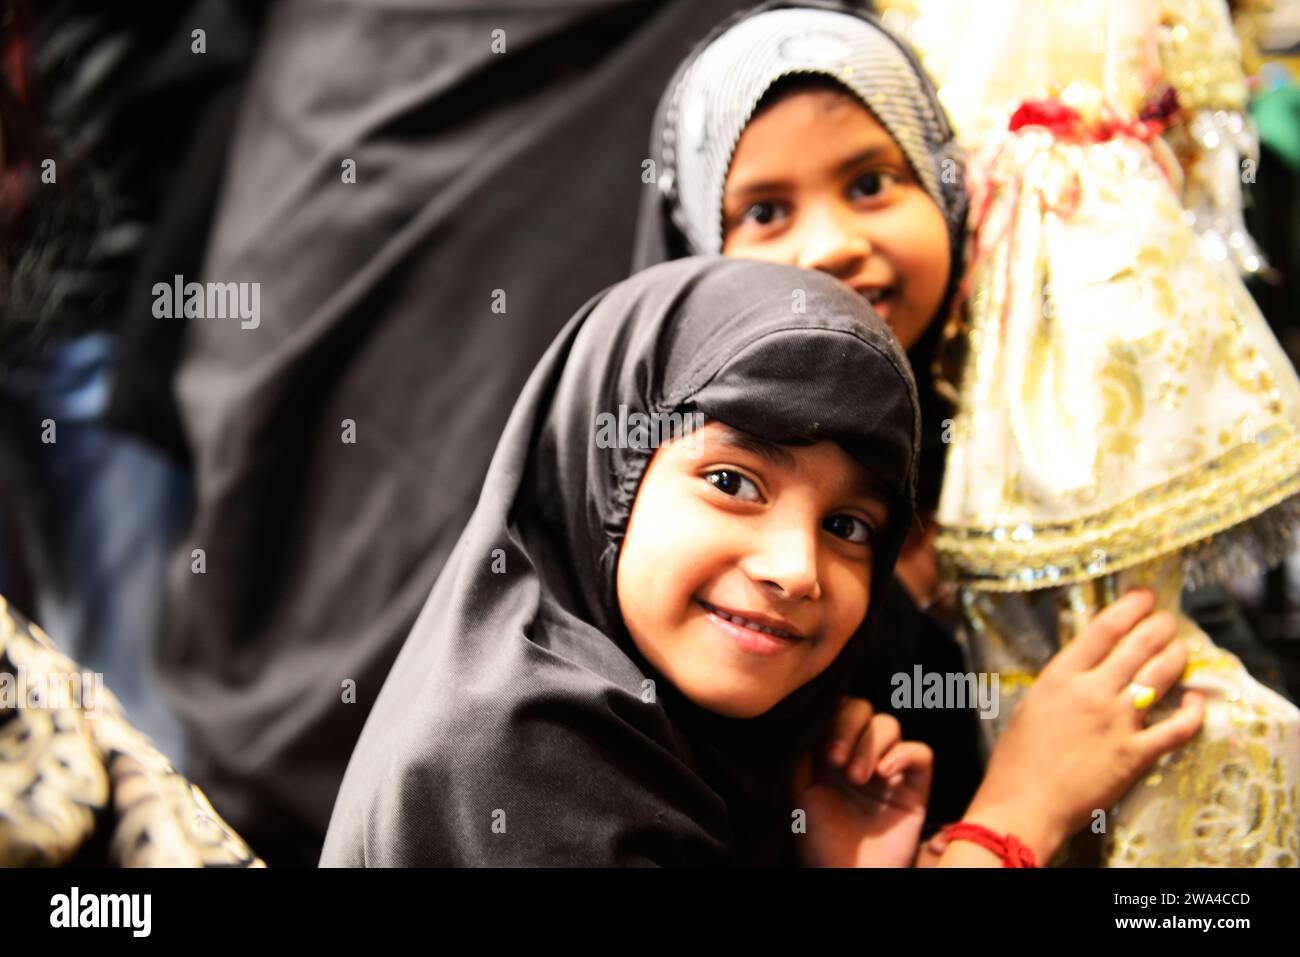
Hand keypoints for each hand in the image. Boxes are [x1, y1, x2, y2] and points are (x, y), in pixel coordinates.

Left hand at [790, 696, 932, 866]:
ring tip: (858, 777)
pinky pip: (922, 752)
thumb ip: (802, 753)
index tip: (824, 753)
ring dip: (872, 744)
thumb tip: (805, 718)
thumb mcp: (800, 792)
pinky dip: (904, 754)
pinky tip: (885, 773)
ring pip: (890, 725)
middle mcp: (861, 754)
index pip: (837, 710)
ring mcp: (889, 768)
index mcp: (832, 751)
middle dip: (850, 727)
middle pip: (864, 709)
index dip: (833, 719)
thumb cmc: (820, 840)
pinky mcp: (915, 787)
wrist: (847, 876)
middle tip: (838, 762)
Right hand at [958, 589, 1205, 863]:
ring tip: (1181, 649)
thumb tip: (1088, 669)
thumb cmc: (1016, 759)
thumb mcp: (1032, 705)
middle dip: (1160, 626)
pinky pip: (1177, 727)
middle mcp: (1093, 692)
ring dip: (1177, 656)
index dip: (1130, 607)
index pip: (1104, 628)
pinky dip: (1192, 710)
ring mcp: (1118, 722)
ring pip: (1160, 676)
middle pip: (1139, 644)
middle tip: (1167, 620)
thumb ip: (1063, 684)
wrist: (1024, 804)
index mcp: (1060, 676)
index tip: (1144, 597)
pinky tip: (1195, 700)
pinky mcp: (1136, 754)